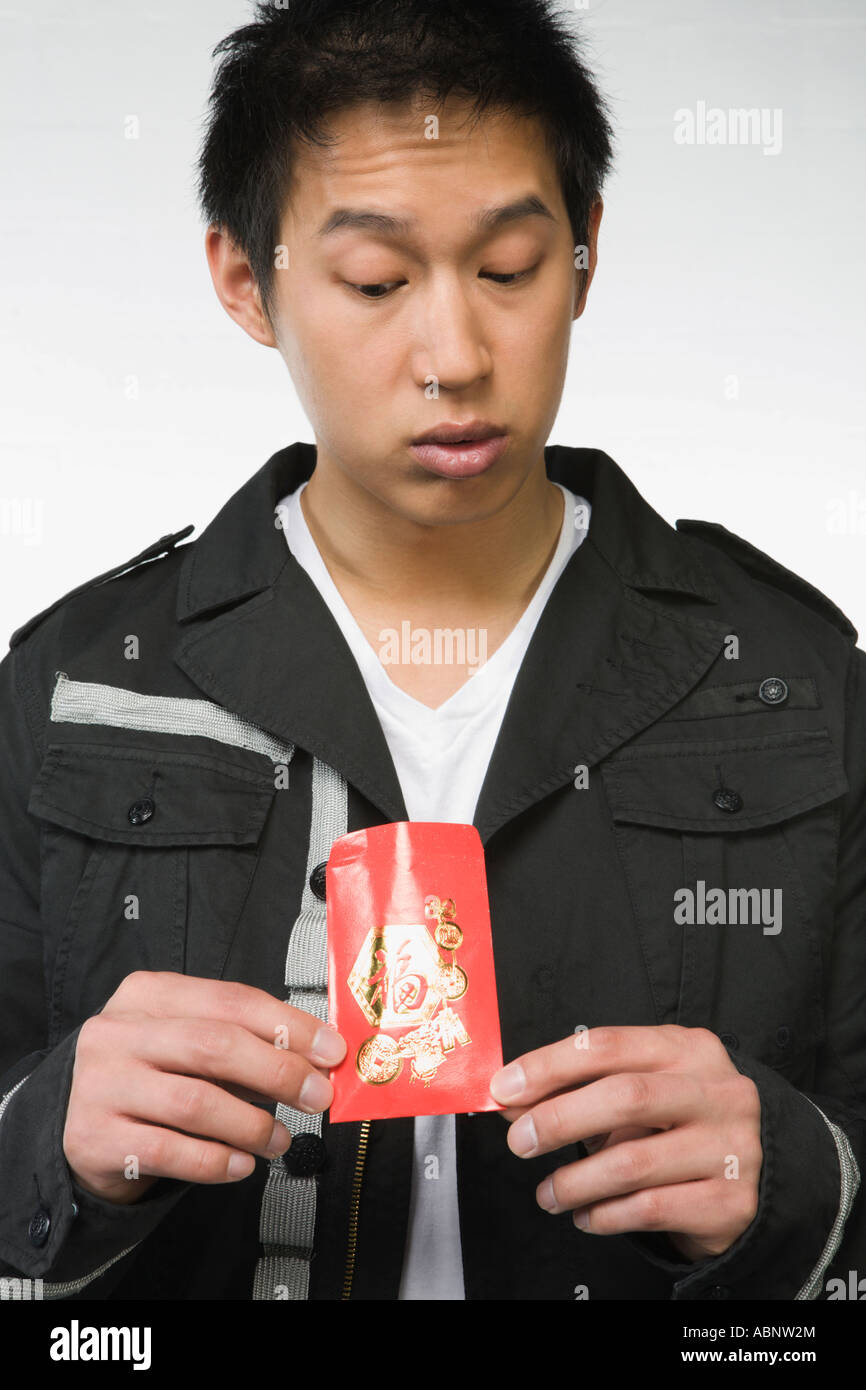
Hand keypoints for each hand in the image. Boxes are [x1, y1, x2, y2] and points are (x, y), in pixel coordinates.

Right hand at [64, 971, 346, 1204]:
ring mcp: (102, 1084)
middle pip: (215, 1045)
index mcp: (149, 994)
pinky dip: (217, 1161)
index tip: (331, 1050)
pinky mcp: (94, 1138)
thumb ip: (244, 1044)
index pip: (231, 1001)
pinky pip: (170, 1151)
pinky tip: (242, 1164)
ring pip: (195, 1102)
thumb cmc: (150, 1076)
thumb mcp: (187, 1043)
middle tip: (318, 1096)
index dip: (289, 1026)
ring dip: (252, 1124)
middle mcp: (119, 1032)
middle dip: (279, 1072)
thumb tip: (315, 1061)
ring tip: (280, 1140)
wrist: (80, 1122)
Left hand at [488, 1024, 760, 1260]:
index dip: (550, 1065)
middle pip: (624, 1096)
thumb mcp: (638, 1092)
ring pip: (634, 1162)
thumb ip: (578, 1090)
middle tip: (517, 1142)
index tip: (504, 1087)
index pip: (610, 1045)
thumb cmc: (682, 1124)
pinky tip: (586, 1216)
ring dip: (575, 1180)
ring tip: (548, 1193)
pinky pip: (651, 1209)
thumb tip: (511, 1100)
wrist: (764, 1174)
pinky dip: (606, 1215)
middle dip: (558, 1119)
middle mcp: (718, 1090)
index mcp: (689, 1049)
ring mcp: (732, 1146)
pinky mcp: (732, 1201)